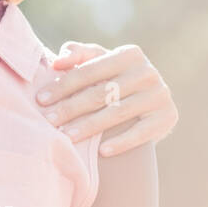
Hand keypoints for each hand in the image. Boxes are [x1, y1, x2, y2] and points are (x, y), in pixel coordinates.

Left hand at [37, 41, 178, 156]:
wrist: (148, 101)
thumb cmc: (112, 78)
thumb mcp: (98, 62)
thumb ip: (77, 55)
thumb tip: (57, 61)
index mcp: (129, 54)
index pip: (89, 71)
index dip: (62, 85)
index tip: (40, 99)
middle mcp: (148, 72)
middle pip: (101, 93)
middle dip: (71, 108)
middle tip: (48, 121)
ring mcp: (160, 95)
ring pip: (117, 113)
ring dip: (90, 126)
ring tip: (67, 137)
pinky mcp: (168, 116)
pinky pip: (142, 132)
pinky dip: (122, 142)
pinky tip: (101, 152)